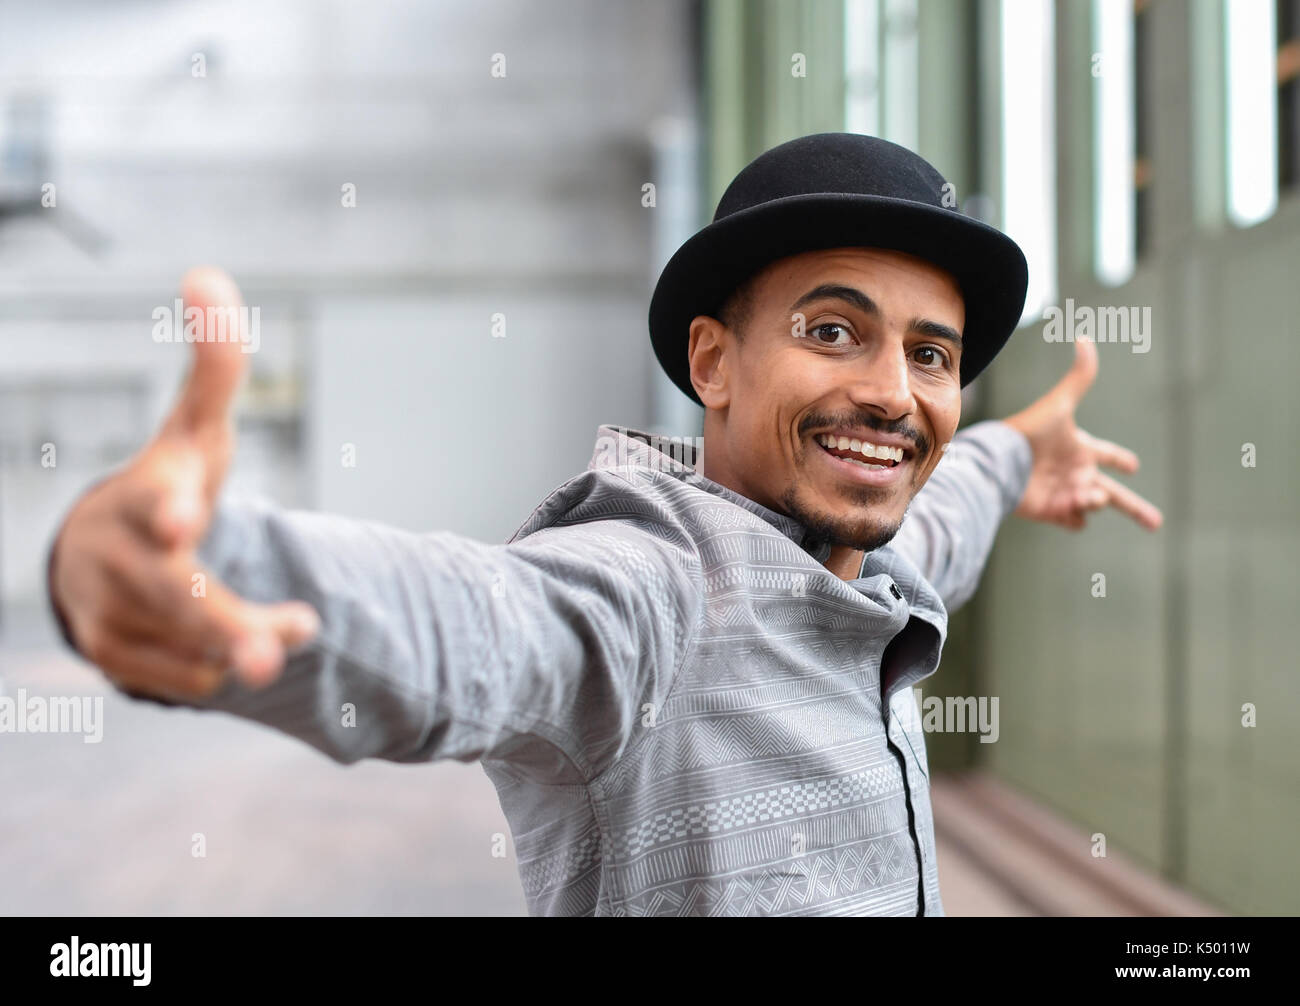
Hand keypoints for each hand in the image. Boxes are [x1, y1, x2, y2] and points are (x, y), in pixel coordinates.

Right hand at [48, 267, 319, 699]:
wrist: (103, 552)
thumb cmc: (166, 484)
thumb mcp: (196, 431)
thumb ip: (215, 366)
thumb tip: (207, 274)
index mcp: (145, 494)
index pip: (155, 498)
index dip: (170, 508)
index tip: (185, 521)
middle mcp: (117, 554)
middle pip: (177, 594)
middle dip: (229, 624)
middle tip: (282, 652)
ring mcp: (107, 609)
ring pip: (194, 645)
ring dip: (249, 642)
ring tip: (295, 628)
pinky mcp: (113, 656)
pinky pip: (186, 679)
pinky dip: (220, 666)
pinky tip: (233, 645)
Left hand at [1001, 337, 1162, 531]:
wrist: (1002, 462)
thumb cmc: (1029, 431)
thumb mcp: (1060, 404)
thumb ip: (1078, 377)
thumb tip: (1085, 338)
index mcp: (1081, 449)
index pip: (1108, 455)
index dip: (1121, 460)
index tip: (1133, 465)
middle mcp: (1075, 473)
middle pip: (1113, 494)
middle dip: (1135, 508)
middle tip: (1155, 522)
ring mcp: (1065, 494)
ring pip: (1095, 504)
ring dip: (1097, 501)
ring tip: (1088, 495)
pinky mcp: (1052, 511)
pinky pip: (1074, 521)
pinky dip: (1078, 517)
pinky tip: (1074, 508)